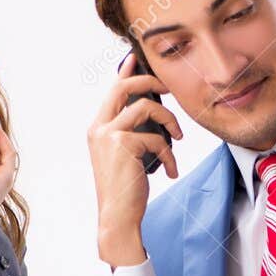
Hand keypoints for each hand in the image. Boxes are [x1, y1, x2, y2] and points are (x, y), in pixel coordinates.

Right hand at [87, 54, 182, 266]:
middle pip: (125, 86)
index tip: (137, 58)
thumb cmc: (126, 189)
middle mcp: (99, 128)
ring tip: (177, 140)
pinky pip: (157, 138)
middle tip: (171, 89)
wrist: (118, 217)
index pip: (112, 90)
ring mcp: (109, 135)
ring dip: (170, 122)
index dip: (126, 72)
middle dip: (152, 82)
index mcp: (98, 128)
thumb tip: (153, 115)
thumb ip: (132, 133)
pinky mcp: (123, 145)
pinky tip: (170, 171)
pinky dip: (170, 155)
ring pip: (147, 107)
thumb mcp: (125, 156)